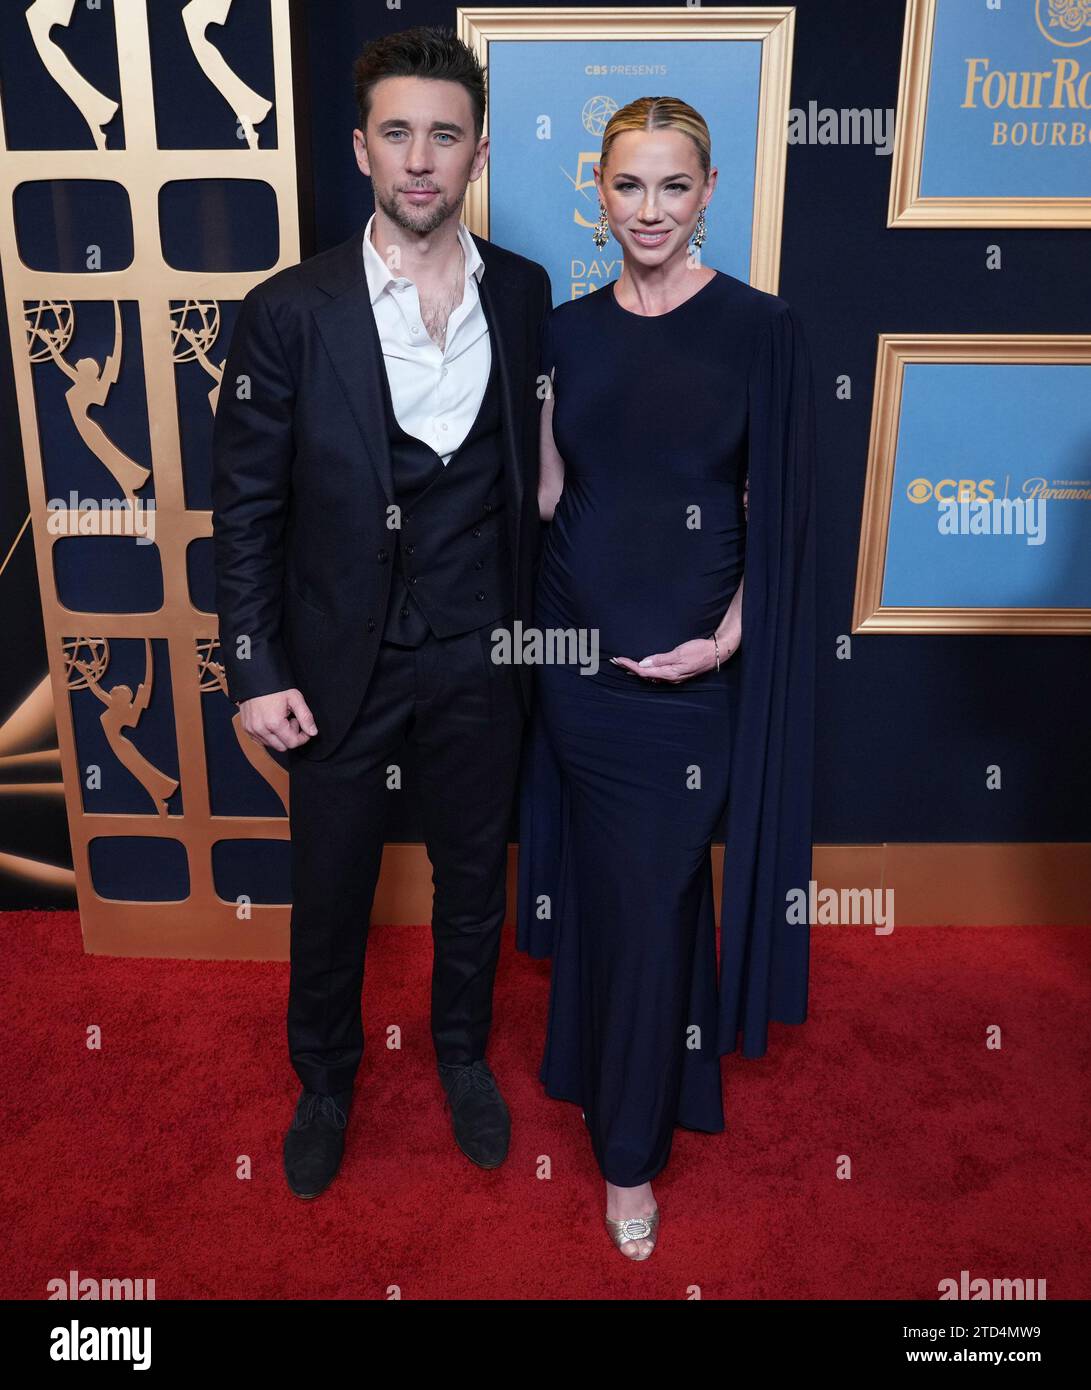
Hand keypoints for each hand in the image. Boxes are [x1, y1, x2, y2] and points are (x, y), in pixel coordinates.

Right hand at [239, 688, 317, 750]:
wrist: (254, 677)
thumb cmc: (275, 686)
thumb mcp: (295, 698)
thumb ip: (306, 717)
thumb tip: (313, 732)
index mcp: (274, 724)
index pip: (293, 743)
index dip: (302, 737)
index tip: (303, 726)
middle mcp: (261, 730)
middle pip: (282, 747)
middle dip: (290, 736)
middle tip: (291, 720)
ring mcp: (252, 730)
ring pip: (272, 745)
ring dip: (279, 736)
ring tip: (280, 718)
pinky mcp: (247, 728)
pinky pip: (261, 741)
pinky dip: (269, 735)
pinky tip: (271, 721)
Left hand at [611, 637, 726, 683]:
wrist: (716, 653)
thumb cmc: (699, 651)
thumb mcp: (680, 653)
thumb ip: (661, 659)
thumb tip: (644, 663)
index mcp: (669, 673)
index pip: (643, 671)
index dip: (629, 665)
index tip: (618, 659)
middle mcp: (669, 677)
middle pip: (644, 674)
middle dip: (628, 668)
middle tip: (614, 662)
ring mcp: (672, 676)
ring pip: (649, 675)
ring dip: (635, 670)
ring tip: (623, 665)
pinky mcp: (675, 673)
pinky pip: (655, 674)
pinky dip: (644, 670)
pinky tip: (641, 668)